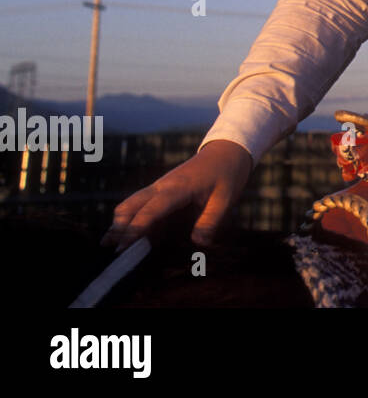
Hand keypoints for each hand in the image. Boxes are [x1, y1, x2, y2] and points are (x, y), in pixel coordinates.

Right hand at [100, 139, 253, 251]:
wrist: (227, 150)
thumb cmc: (227, 174)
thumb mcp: (226, 198)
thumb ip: (211, 221)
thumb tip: (198, 243)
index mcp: (177, 188)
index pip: (151, 210)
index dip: (136, 229)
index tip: (122, 246)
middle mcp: (162, 187)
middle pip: (130, 206)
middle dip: (117, 227)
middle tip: (109, 250)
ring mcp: (160, 188)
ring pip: (131, 205)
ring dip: (121, 225)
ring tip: (113, 248)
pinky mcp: (162, 192)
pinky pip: (143, 207)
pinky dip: (135, 222)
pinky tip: (133, 240)